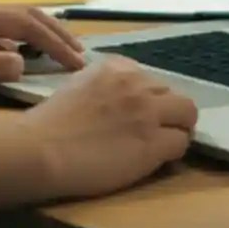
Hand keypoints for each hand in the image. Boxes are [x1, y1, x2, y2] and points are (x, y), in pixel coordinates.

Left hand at [0, 4, 85, 93]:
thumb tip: (21, 65)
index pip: (24, 24)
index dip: (53, 42)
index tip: (75, 62)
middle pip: (23, 17)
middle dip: (54, 34)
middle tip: (79, 54)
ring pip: (10, 27)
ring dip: (37, 40)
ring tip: (60, 56)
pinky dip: (15, 49)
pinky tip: (20, 63)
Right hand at [21, 56, 197, 198]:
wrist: (41, 149)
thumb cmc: (48, 124)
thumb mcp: (77, 86)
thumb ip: (104, 86)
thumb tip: (118, 100)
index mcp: (115, 67)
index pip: (150, 78)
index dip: (147, 99)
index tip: (137, 114)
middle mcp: (136, 83)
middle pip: (173, 94)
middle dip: (166, 113)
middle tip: (153, 132)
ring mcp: (147, 112)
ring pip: (187, 113)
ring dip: (178, 128)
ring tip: (162, 144)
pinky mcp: (153, 142)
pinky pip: (180, 142)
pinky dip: (172, 152)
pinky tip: (155, 160)